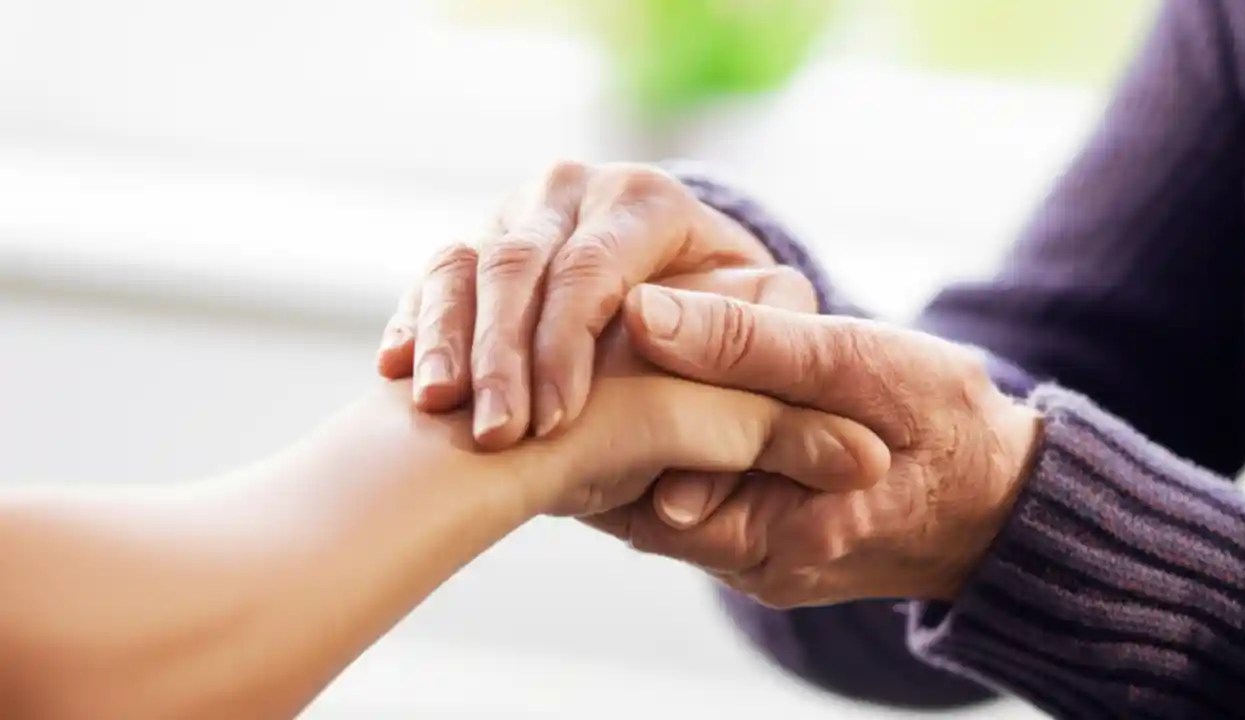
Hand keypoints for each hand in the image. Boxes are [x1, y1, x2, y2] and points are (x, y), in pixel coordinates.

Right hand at [375, 161, 772, 448]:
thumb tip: (657, 337)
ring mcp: (518, 212)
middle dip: (502, 355)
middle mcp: (575, 191)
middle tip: (495, 435)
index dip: (567, 345)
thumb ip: (757, 338)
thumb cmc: (741, 329)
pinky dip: (416, 325)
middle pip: (519, 265)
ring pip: (463, 263)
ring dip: (446, 341)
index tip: (557, 422)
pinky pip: (432, 275)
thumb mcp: (779, 330)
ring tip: (437, 410)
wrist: (689, 300)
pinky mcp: (478, 242)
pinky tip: (401, 377)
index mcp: (647, 200)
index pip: (592, 268)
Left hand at [587, 285, 1041, 604]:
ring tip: (627, 349)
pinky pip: (696, 489)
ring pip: (659, 488)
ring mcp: (752, 557)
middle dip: (618, 416)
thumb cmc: (948, 425)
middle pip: (637, 493)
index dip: (609, 406)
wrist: (1005, 495)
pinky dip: (681, 437)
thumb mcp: (856, 364)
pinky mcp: (760, 540)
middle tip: (596, 338)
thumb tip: (641, 311)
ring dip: (646, 423)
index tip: (593, 334)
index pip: (639, 482)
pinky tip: (675, 381)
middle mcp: (749, 564)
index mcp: (773, 538)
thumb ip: (750, 345)